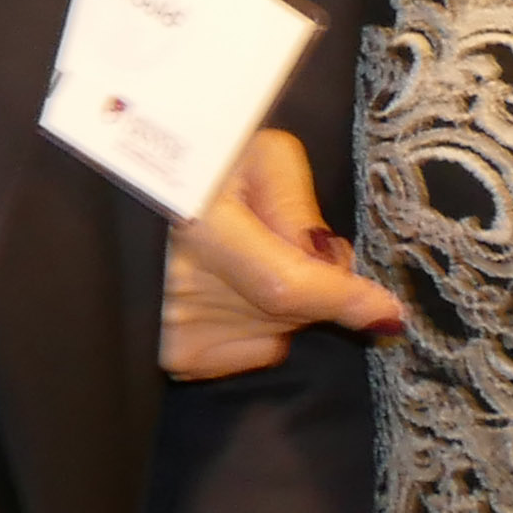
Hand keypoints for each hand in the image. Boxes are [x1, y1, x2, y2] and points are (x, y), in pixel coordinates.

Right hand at [162, 129, 402, 380]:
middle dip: (314, 286)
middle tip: (280, 242)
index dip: (340, 300)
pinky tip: (225, 290)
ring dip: (281, 305)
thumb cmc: (192, 162)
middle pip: (291, 311)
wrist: (125, 196)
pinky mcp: (175, 360)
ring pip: (277, 333)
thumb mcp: (249, 152)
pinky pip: (253, 352)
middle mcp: (182, 291)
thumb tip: (329, 265)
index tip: (388, 313)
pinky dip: (256, 326)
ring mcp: (174, 333)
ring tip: (237, 259)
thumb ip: (295, 200)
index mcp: (197, 228)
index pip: (283, 286)